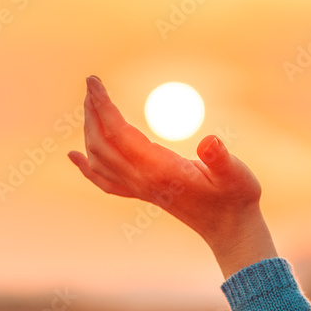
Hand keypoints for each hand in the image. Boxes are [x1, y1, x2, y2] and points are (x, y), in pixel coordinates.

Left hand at [68, 76, 277, 275]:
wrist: (230, 228)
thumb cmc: (235, 197)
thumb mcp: (236, 174)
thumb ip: (221, 159)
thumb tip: (210, 141)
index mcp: (159, 170)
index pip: (119, 134)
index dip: (104, 106)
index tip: (94, 81)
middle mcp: (142, 180)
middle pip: (101, 143)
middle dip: (92, 111)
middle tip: (92, 83)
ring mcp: (140, 188)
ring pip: (99, 159)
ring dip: (89, 130)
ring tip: (91, 104)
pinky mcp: (143, 192)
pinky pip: (105, 180)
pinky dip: (86, 166)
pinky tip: (73, 155)